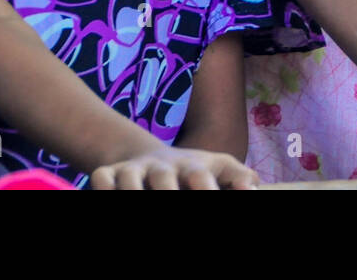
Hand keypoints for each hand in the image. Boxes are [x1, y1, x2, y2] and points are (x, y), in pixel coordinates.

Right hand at [90, 146, 259, 189]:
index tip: (211, 195)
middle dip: (167, 192)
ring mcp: (135, 169)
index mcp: (193, 168)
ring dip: (131, 191)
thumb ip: (239, 178)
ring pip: (128, 178)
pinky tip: (107, 195)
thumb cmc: (193, 172)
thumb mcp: (219, 169)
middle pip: (164, 178)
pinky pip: (101, 177)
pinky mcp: (111, 173)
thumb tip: (255, 187)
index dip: (205, 188)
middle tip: (171, 198)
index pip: (201, 175)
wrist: (149, 157)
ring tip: (136, 199)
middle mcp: (163, 167)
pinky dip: (101, 187)